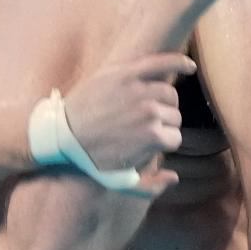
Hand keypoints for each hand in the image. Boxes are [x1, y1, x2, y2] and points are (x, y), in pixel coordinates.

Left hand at [60, 52, 192, 195]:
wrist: (60, 132)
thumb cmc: (89, 157)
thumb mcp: (118, 181)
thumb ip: (149, 187)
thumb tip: (175, 177)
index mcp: (153, 137)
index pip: (175, 137)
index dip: (162, 142)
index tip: (148, 142)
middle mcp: (150, 111)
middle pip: (175, 115)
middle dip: (164, 122)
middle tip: (143, 125)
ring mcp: (139, 89)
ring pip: (169, 93)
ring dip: (164, 101)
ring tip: (147, 106)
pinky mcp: (127, 72)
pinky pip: (162, 62)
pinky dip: (179, 62)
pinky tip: (190, 66)